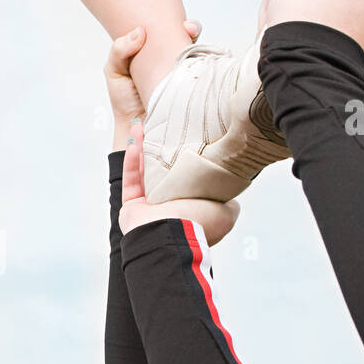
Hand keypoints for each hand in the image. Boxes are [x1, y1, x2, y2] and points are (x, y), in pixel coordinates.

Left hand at [106, 0, 198, 147]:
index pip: (157, 13)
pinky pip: (199, 59)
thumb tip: (140, 32)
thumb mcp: (113, 69)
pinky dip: (199, 51)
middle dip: (183, 7)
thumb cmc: (123, 97)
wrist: (136, 126)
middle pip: (178, 21)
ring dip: (192, 30)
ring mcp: (178, 60)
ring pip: (190, 38)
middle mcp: (164, 48)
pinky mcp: (189, 76)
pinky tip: (195, 48)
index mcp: (147, 42)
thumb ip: (120, 48)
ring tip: (188, 30)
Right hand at [118, 120, 239, 242]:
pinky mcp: (131, 205)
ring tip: (144, 127)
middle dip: (161, 151)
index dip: (187, 161)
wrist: (172, 236)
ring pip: (145, 172)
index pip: (188, 181)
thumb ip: (229, 203)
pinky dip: (132, 161)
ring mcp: (149, 206)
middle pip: (164, 173)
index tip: (187, 142)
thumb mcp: (225, 212)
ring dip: (143, 149)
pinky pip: (131, 179)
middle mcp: (169, 207)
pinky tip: (135, 141)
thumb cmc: (199, 224)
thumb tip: (232, 196)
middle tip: (163, 131)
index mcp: (190, 208)